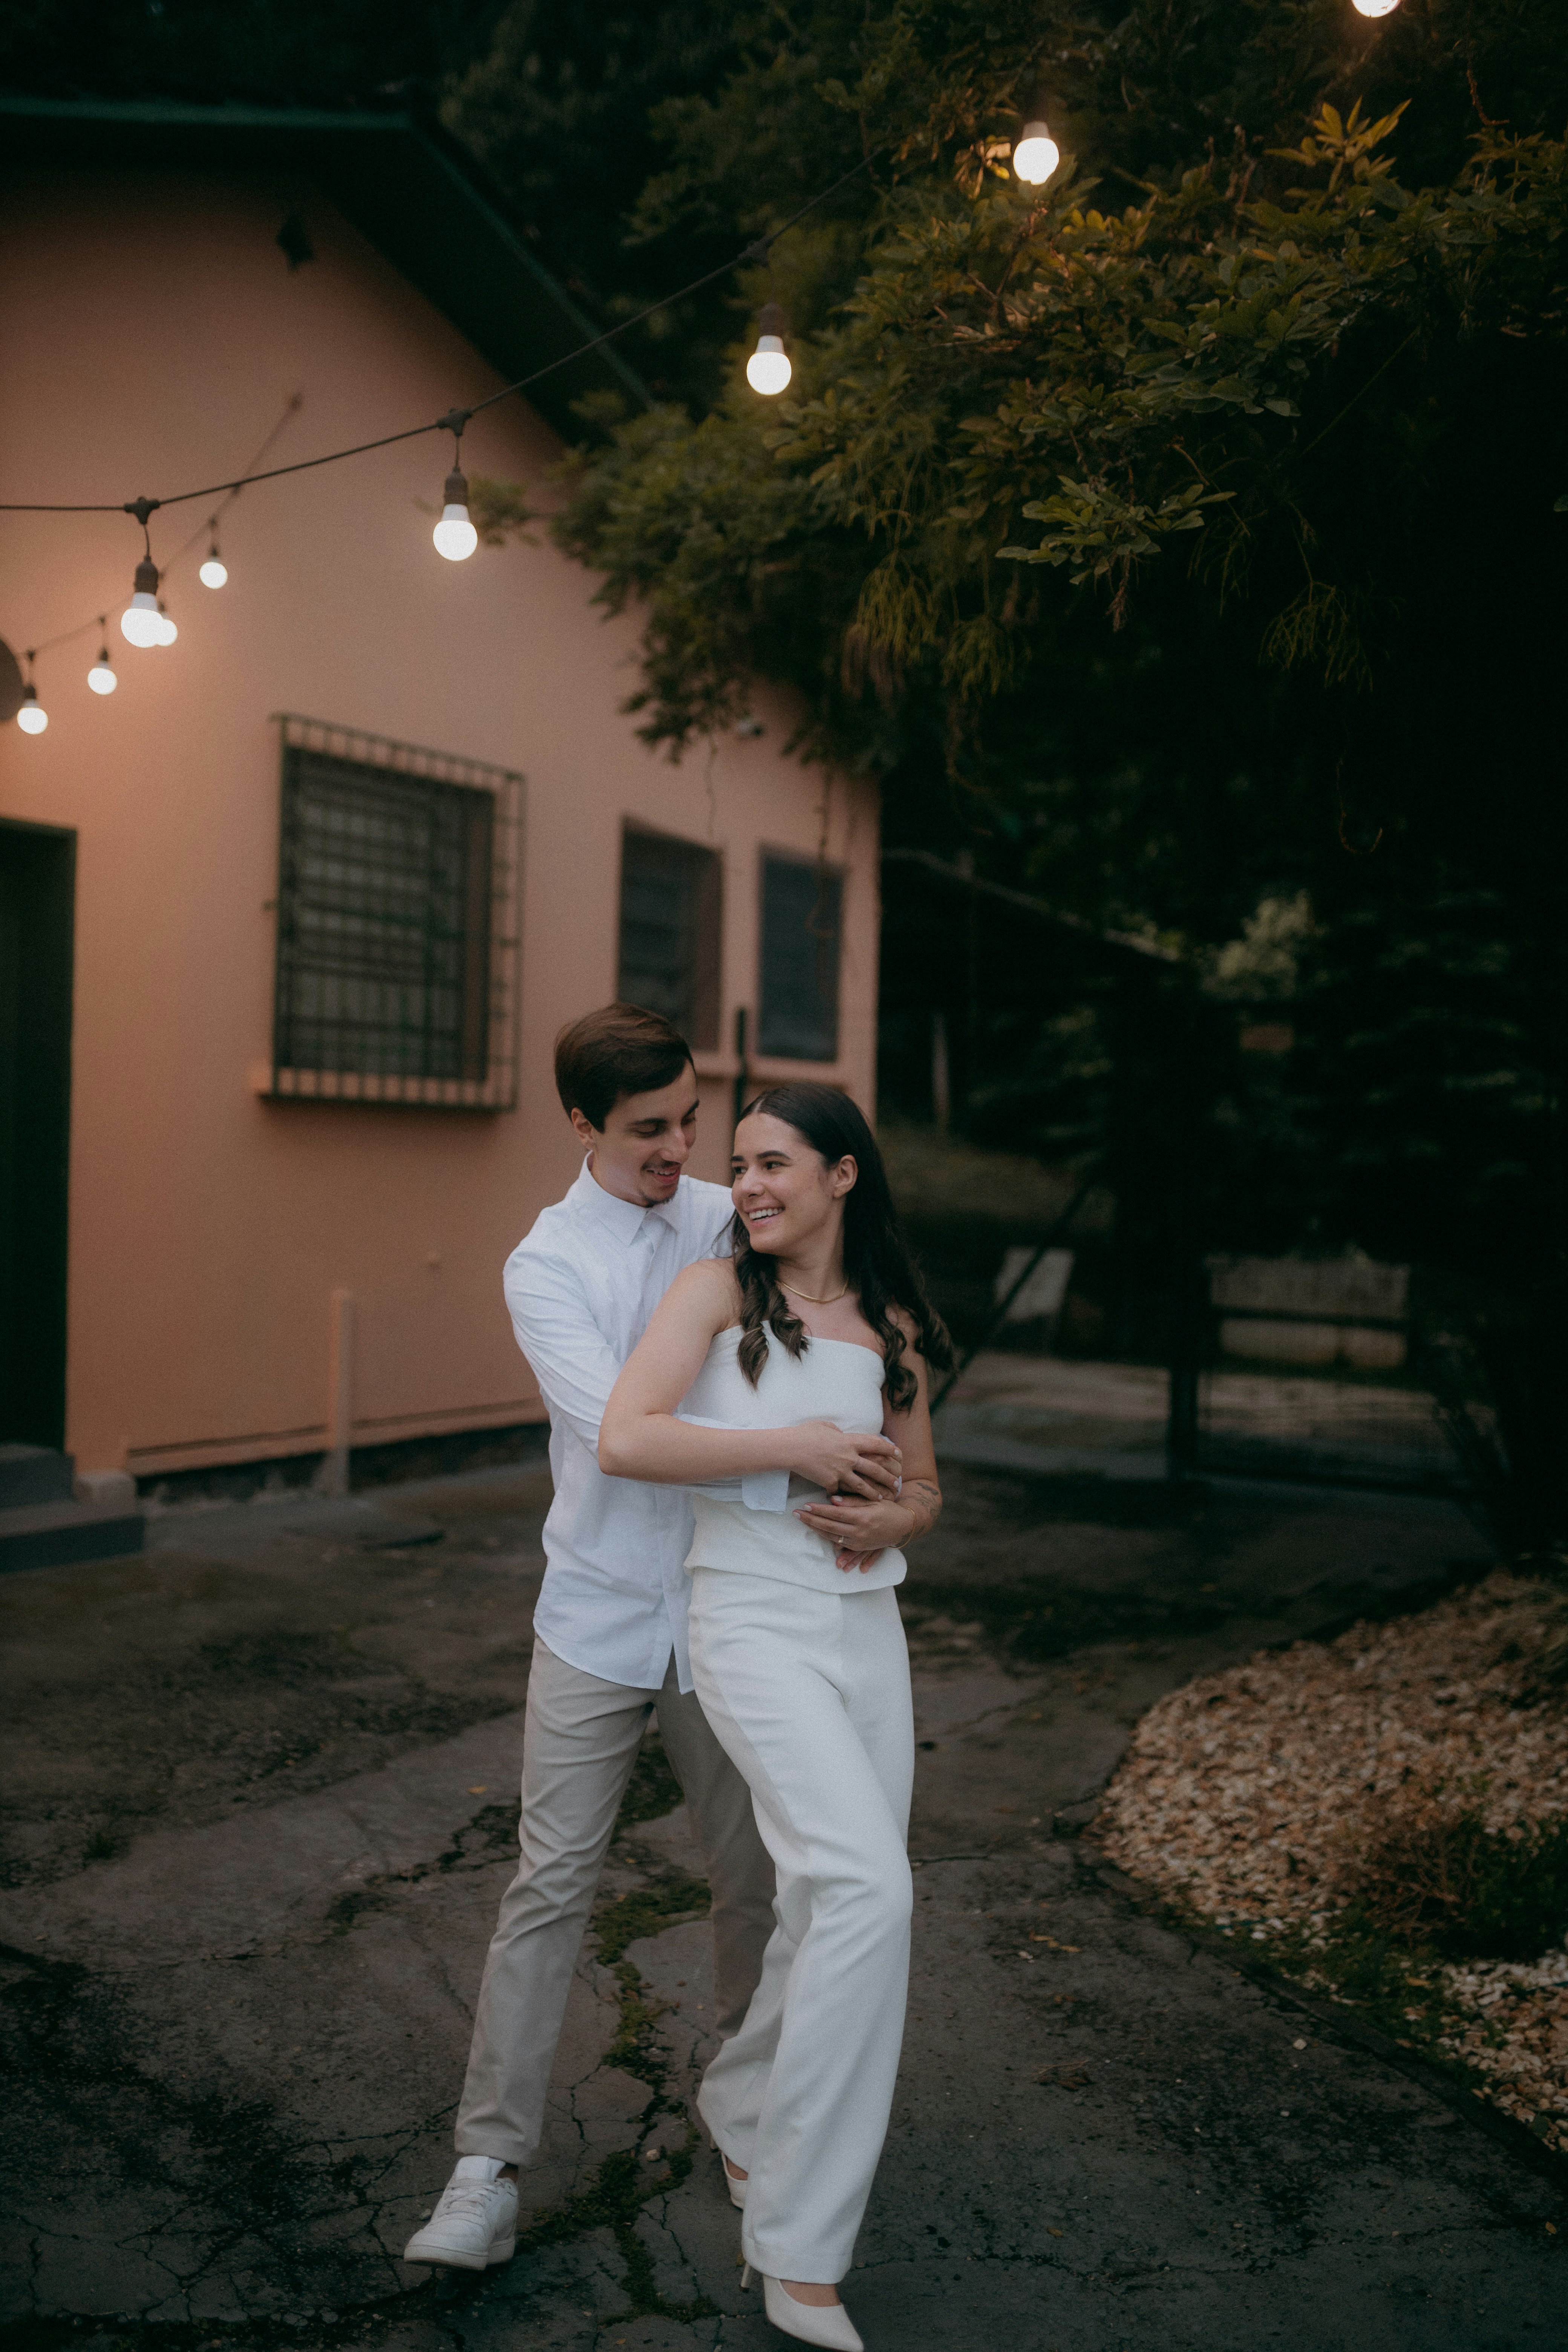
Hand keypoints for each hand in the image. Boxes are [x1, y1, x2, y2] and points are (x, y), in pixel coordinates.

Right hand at [787, 1422, 901, 1498]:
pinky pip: (838, 1491)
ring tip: (880, 1498)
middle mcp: (849, 1457)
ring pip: (862, 1485)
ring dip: (872, 1492)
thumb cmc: (805, 1434)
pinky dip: (841, 1496)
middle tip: (896, 1483)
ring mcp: (840, 1471)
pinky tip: (846, 1502)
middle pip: (875, 1469)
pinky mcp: (830, 1482)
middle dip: (887, 1477)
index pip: (876, 1445)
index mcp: (850, 1441)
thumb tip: (841, 1434)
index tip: (898, 1454)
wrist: (791, 1448)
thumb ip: (837, 1431)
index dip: (889, 1449)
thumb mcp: (825, 1426)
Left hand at [795, 1492, 915, 1571]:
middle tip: (796, 1514)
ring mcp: (860, 1542)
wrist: (905, 1524)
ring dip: (817, 1531)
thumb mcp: (874, 1500)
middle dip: (811, 1520)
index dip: (818, 1509)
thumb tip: (832, 1499)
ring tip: (804, 1524)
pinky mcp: (862, 1548)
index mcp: (861, 1517)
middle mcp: (859, 1532)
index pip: (834, 1513)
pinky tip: (823, 1551)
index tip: (805, 1505)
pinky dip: (835, 1551)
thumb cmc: (889, 1507)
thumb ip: (854, 1500)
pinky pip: (845, 1551)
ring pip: (833, 1538)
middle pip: (829, 1526)